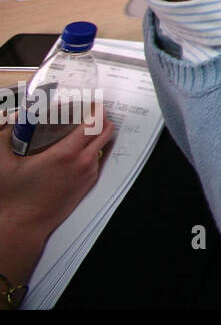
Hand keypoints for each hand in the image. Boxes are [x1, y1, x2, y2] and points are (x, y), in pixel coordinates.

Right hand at [0, 108, 114, 284]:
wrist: (24, 224)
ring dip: (97, 133)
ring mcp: (88, 174)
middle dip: (101, 116)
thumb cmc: (15, 196)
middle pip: (106, 130)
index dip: (96, 108)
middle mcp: (83, 162)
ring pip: (103, 145)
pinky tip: (77, 147)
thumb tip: (11, 119)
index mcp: (66, 154)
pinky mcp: (88, 184)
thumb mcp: (3, 161)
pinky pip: (97, 160)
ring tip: (82, 126)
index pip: (94, 123)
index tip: (91, 100)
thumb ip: (5, 135)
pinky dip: (92, 149)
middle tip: (89, 110)